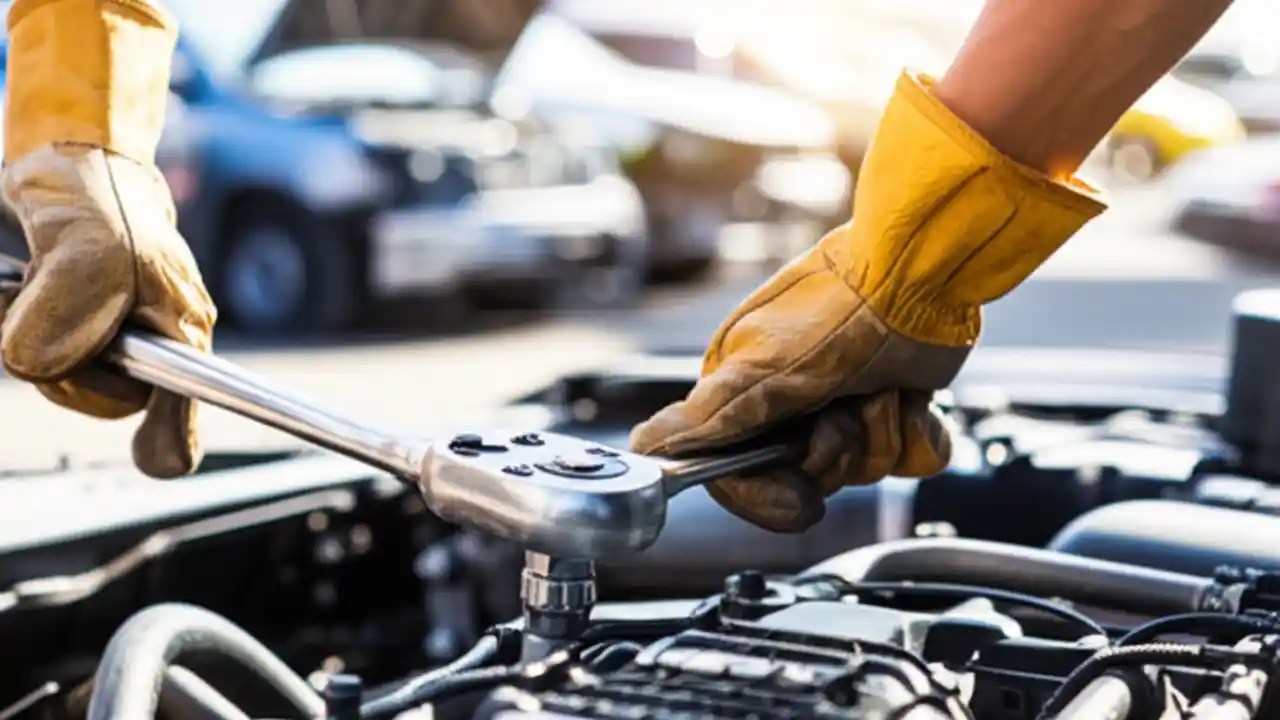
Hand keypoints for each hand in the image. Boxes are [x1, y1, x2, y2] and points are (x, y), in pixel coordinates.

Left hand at [0, 143, 216, 477]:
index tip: (156, 460)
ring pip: (62, 377)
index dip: (172, 430)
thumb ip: (66, 311)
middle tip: (32, 313)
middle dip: (60, 365)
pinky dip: (13, 329)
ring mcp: (111, 341)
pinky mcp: (67, 333)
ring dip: (23, 339)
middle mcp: (154, 343)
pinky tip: (14, 295)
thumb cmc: (97, 200)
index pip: (185, 396)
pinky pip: (36, 358)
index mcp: (181, 326)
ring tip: (19, 288)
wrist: (65, 166)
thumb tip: (31, 366)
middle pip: (108, 398)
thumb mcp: (85, 248)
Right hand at [631, 72, 1105, 531]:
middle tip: (842, 408)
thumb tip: (645, 450)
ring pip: (866, 471)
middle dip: (835, 452)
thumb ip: (706, 419)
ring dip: (881, 432)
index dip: (765, 494)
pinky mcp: (899, 405)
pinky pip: (914, 459)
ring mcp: (849, 405)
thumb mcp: (760, 368)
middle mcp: (792, 404)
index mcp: (743, 393)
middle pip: (807, 478)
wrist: (919, 271)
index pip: (735, 475)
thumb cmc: (835, 307)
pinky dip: (921, 433)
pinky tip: (913, 397)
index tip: (798, 496)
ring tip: (880, 386)